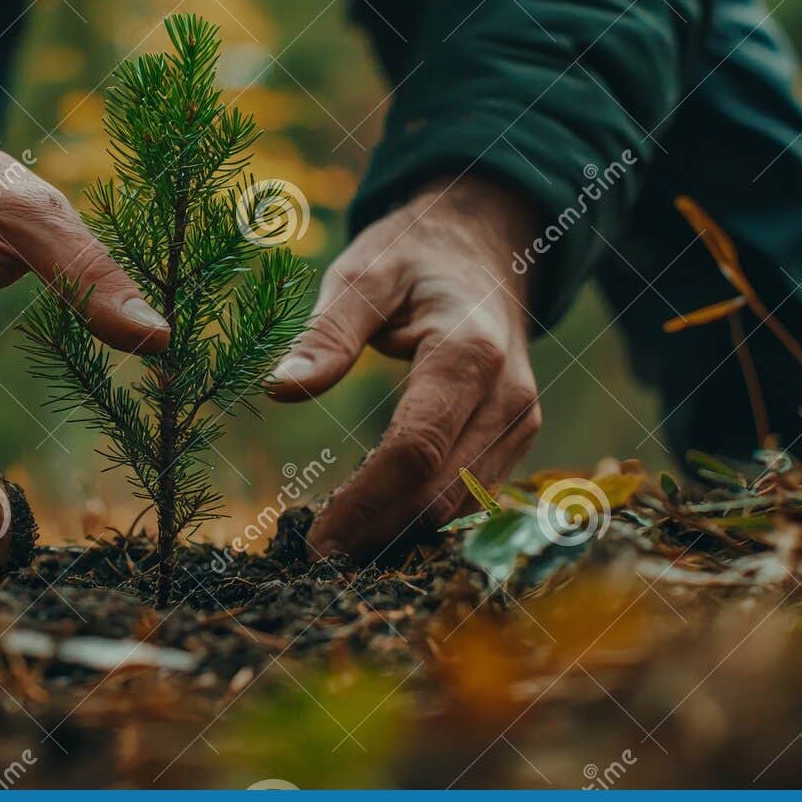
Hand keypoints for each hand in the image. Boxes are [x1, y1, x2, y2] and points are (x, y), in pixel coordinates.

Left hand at [267, 175, 542, 560]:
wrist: (484, 246)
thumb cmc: (414, 256)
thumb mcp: (362, 273)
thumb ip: (326, 332)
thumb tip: (281, 386)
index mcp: (469, 354)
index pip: (416, 450)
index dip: (365, 503)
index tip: (317, 539)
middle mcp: (509, 397)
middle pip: (441, 492)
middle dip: (378, 530)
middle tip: (317, 555)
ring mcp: (520, 421)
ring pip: (463, 508)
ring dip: (402, 533)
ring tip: (341, 544)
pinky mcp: (516, 437)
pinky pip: (473, 496)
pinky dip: (425, 516)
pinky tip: (376, 521)